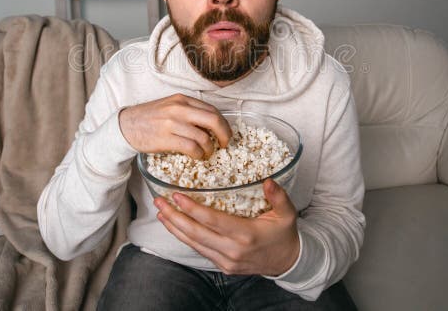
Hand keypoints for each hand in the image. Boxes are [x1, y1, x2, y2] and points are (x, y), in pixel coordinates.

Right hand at [118, 93, 231, 158]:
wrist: (126, 125)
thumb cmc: (149, 118)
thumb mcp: (170, 106)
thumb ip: (189, 111)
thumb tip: (211, 124)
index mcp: (182, 99)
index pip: (212, 110)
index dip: (223, 124)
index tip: (225, 134)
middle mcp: (179, 108)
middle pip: (213, 120)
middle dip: (224, 134)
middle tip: (225, 144)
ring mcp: (172, 123)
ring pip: (203, 137)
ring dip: (209, 149)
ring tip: (206, 154)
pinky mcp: (166, 138)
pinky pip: (191, 147)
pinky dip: (198, 154)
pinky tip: (197, 156)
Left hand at [154, 179, 299, 276]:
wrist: (287, 262)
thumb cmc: (284, 234)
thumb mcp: (287, 213)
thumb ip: (278, 196)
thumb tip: (268, 181)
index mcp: (246, 235)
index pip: (212, 220)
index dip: (192, 209)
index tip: (177, 196)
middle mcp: (233, 250)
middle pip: (196, 233)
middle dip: (174, 217)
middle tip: (159, 202)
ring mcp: (226, 261)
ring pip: (194, 243)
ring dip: (175, 228)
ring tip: (161, 212)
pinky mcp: (223, 266)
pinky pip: (199, 250)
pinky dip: (185, 237)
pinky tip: (175, 226)